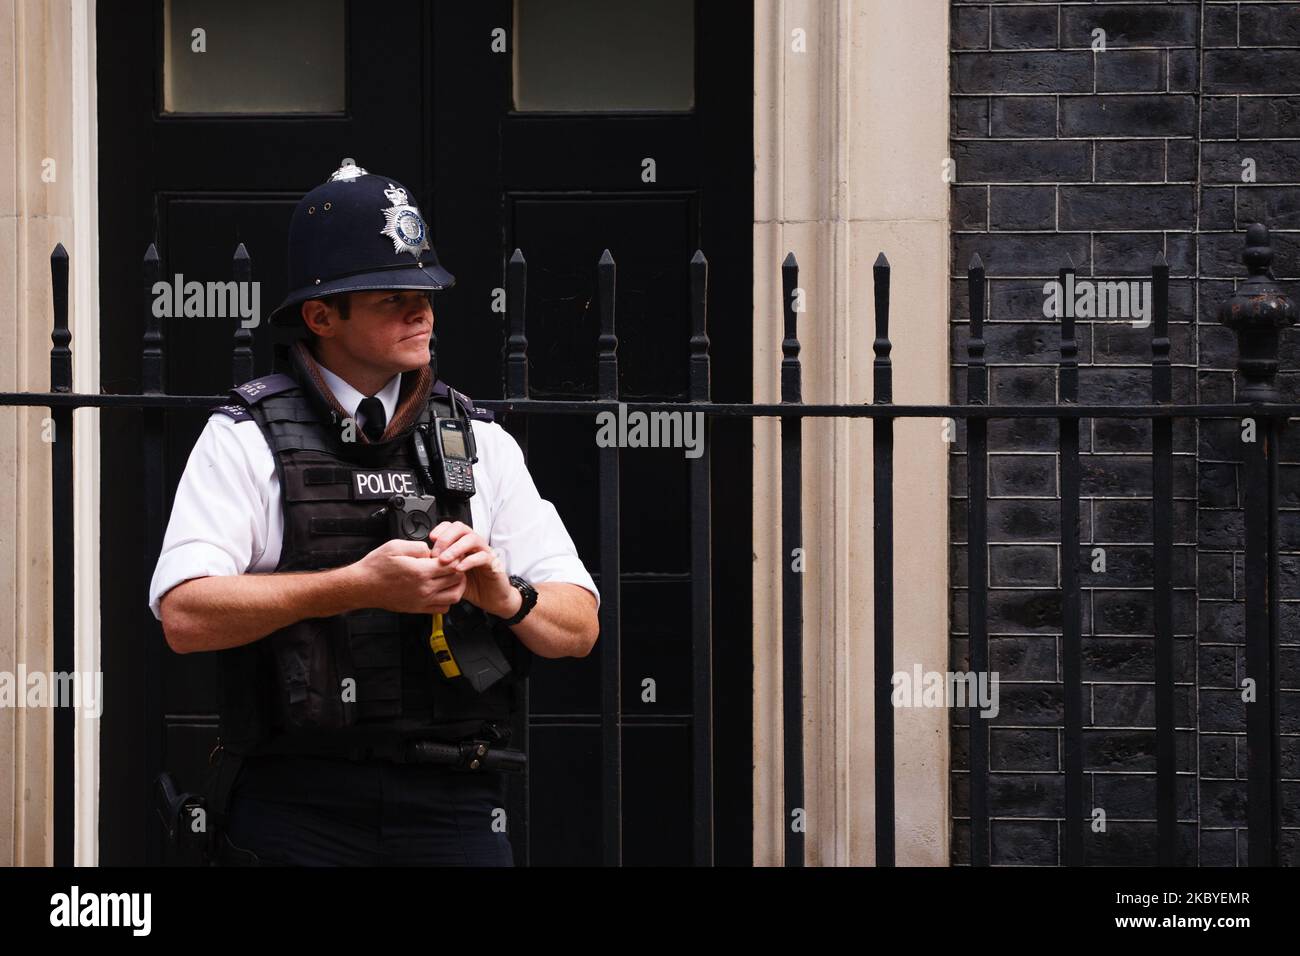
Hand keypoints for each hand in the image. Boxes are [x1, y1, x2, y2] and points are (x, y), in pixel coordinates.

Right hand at [350, 538, 466, 614]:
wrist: (362, 586)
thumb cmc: (376, 567)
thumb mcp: (396, 546)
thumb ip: (419, 546)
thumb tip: (432, 550)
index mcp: (420, 571)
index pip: (453, 565)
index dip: (455, 556)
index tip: (451, 553)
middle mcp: (424, 588)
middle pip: (456, 579)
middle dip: (458, 569)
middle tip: (452, 562)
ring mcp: (422, 600)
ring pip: (454, 596)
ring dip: (457, 585)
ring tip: (451, 577)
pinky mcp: (418, 608)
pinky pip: (442, 608)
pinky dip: (447, 599)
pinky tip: (441, 589)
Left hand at [426, 521, 520, 618]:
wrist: (491, 598)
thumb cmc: (471, 585)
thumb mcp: (450, 574)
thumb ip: (439, 565)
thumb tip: (422, 560)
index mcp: (463, 544)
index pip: (452, 526)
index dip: (440, 530)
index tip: (431, 540)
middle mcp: (474, 545)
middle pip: (461, 528)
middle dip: (445, 538)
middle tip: (436, 554)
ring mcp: (485, 552)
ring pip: (472, 539)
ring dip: (455, 548)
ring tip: (444, 560)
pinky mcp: (494, 563)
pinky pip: (482, 557)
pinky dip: (469, 561)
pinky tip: (459, 569)